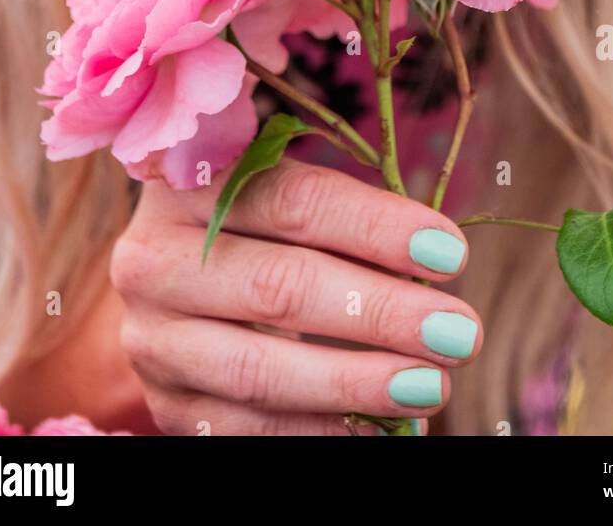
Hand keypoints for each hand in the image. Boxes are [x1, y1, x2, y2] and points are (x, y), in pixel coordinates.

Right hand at [110, 155, 481, 434]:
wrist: (174, 279)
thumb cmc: (254, 222)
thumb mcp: (278, 189)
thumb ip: (341, 211)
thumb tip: (437, 256)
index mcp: (188, 182)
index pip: (293, 202)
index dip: (376, 227)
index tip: (451, 253)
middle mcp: (154, 258)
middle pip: (279, 286)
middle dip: (381, 312)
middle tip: (459, 331)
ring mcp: (153, 336)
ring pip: (260, 368)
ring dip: (357, 381)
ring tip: (432, 385)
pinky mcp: (166, 400)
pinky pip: (246, 428)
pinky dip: (318, 429)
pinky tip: (377, 425)